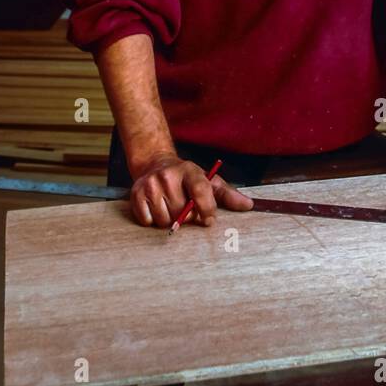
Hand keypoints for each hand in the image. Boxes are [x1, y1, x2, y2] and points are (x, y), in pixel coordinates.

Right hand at [129, 155, 253, 228]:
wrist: (155, 164)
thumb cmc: (186, 178)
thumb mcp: (208, 181)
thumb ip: (228, 194)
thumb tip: (249, 205)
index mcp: (189, 171)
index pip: (201, 190)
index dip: (206, 208)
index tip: (209, 220)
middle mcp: (168, 175)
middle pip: (182, 212)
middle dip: (186, 216)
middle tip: (184, 208)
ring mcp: (150, 184)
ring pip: (164, 219)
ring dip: (169, 219)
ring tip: (170, 207)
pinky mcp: (136, 195)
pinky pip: (147, 221)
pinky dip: (152, 221)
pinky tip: (157, 208)